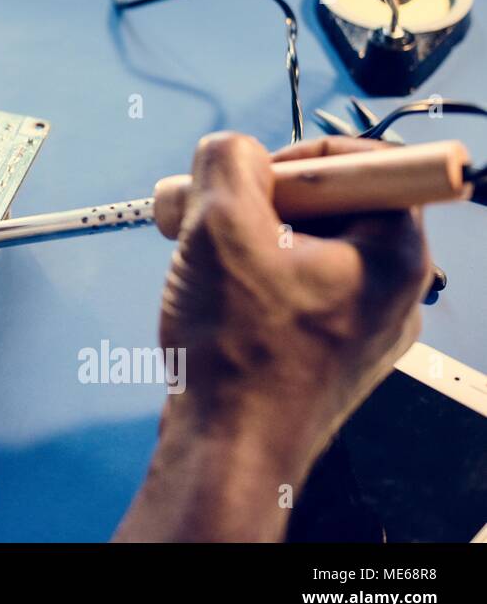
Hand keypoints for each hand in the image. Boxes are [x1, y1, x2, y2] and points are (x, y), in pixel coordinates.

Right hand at [117, 132, 430, 540]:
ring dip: (251, 241)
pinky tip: (217, 302)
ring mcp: (364, 329)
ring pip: (306, 249)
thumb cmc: (236, 347)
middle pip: (332, 205)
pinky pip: (297, 293)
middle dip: (263, 201)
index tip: (247, 178)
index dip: (296, 155)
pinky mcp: (329, 356)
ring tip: (208, 264)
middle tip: (215, 218)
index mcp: (394, 253)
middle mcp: (394, 291)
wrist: (226, 451)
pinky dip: (255, 284)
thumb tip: (230, 151)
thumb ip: (226, 161)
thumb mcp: (219, 225)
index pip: (364, 161)